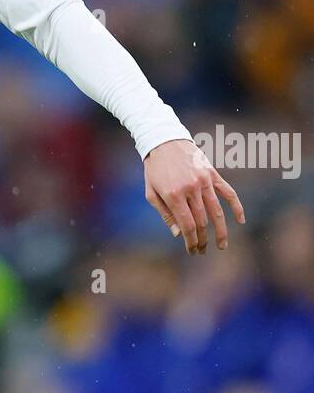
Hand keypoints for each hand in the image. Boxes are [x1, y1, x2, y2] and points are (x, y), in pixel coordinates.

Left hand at [144, 139, 244, 254]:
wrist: (164, 141)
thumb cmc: (155, 170)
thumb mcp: (151, 193)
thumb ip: (166, 214)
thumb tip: (179, 234)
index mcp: (174, 195)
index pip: (187, 225)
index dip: (191, 241)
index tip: (192, 251)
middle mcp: (191, 189)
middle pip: (202, 221)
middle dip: (203, 240)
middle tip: (202, 251)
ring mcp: (204, 181)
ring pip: (216, 211)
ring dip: (221, 231)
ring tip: (222, 245)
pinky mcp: (212, 174)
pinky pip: (228, 192)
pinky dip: (236, 206)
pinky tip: (240, 220)